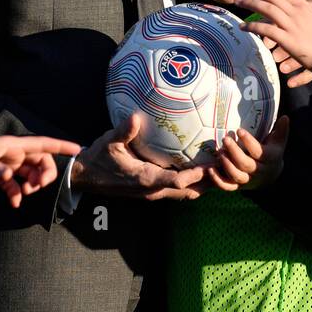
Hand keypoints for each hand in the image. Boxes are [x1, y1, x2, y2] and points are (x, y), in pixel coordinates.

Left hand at [0, 135, 80, 207]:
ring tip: (25, 194)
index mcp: (12, 145)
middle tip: (38, 187)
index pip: (43, 143)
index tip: (78, 149)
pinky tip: (14, 202)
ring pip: (30, 175)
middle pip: (41, 162)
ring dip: (32, 186)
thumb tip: (11, 177)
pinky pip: (16, 186)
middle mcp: (13, 154)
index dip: (61, 146)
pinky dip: (18, 194)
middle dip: (45, 175)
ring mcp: (7, 165)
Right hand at [72, 113, 209, 200]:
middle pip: (188, 191)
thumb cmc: (99, 158)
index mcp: (145, 179)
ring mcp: (152, 193)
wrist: (86, 177)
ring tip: (218, 170)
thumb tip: (136, 118)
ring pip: (184, 194)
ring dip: (201, 185)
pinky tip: (198, 172)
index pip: (177, 181)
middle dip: (207, 182)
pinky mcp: (151, 191)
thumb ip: (124, 131)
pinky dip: (191, 184)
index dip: (197, 175)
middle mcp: (152, 190)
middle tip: (225, 168)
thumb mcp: (109, 142)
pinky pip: (176, 191)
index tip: (212, 164)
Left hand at [206, 116, 289, 191]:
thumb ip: (281, 130)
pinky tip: (210, 169)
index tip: (239, 130)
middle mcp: (259, 171)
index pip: (259, 152)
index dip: (249, 142)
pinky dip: (218, 180)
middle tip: (225, 139)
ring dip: (226, 165)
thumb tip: (285, 117)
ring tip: (219, 152)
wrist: (270, 175)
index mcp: (269, 159)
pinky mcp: (238, 186)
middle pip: (245, 164)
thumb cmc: (271, 152)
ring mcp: (248, 180)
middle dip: (234, 152)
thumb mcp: (279, 142)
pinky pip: (227, 187)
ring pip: (236, 176)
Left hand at [237, 0, 311, 84]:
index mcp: (302, 5)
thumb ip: (298, 2)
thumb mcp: (311, 14)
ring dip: (250, 4)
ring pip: (267, 9)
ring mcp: (292, 25)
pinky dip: (252, 27)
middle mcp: (296, 12)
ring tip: (238, 3)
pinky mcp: (288, 39)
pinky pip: (266, 30)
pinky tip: (243, 27)